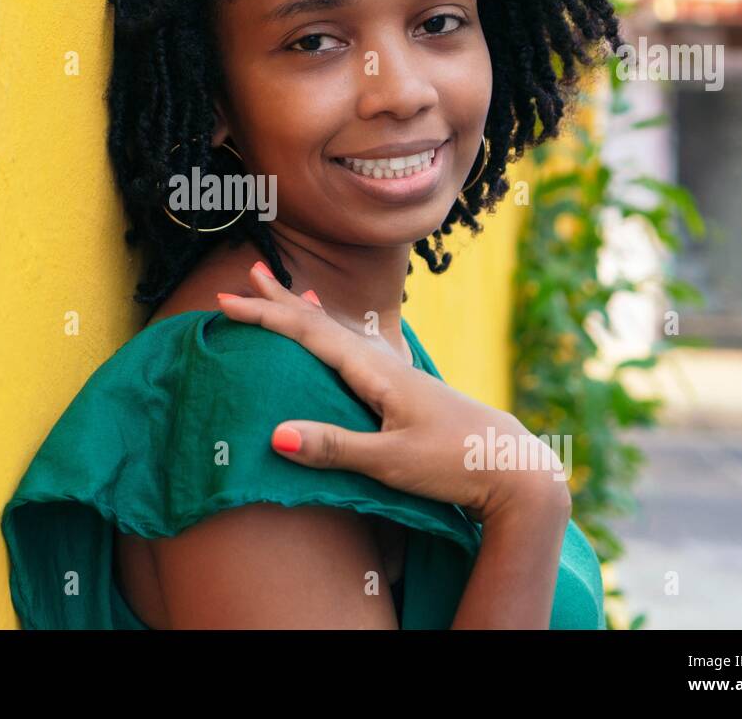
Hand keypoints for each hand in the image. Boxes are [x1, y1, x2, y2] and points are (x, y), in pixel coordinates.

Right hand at [216, 261, 570, 525]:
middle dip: (282, 301)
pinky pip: (361, 349)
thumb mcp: (390, 461)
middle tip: (249, 272)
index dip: (267, 316)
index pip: (310, 334)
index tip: (226, 301)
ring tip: (290, 290)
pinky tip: (346, 337)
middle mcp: (387, 364)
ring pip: (343, 332)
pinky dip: (340, 335)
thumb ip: (334, 447)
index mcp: (378, 372)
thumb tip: (274, 434)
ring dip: (310, 312)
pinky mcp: (408, 391)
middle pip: (324, 322)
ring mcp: (399, 375)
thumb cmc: (455, 465)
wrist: (515, 468)